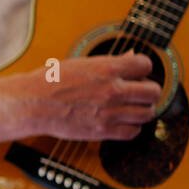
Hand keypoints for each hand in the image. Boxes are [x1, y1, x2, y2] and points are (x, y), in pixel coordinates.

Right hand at [23, 52, 161, 140]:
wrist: (35, 104)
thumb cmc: (53, 81)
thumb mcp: (82, 64)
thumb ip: (110, 62)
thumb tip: (131, 57)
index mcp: (107, 68)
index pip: (145, 65)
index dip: (143, 67)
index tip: (137, 72)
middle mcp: (113, 90)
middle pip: (153, 91)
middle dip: (149, 90)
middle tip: (141, 92)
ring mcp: (109, 112)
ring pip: (147, 113)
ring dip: (143, 110)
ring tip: (134, 108)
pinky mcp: (103, 131)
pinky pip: (133, 132)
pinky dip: (132, 127)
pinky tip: (123, 122)